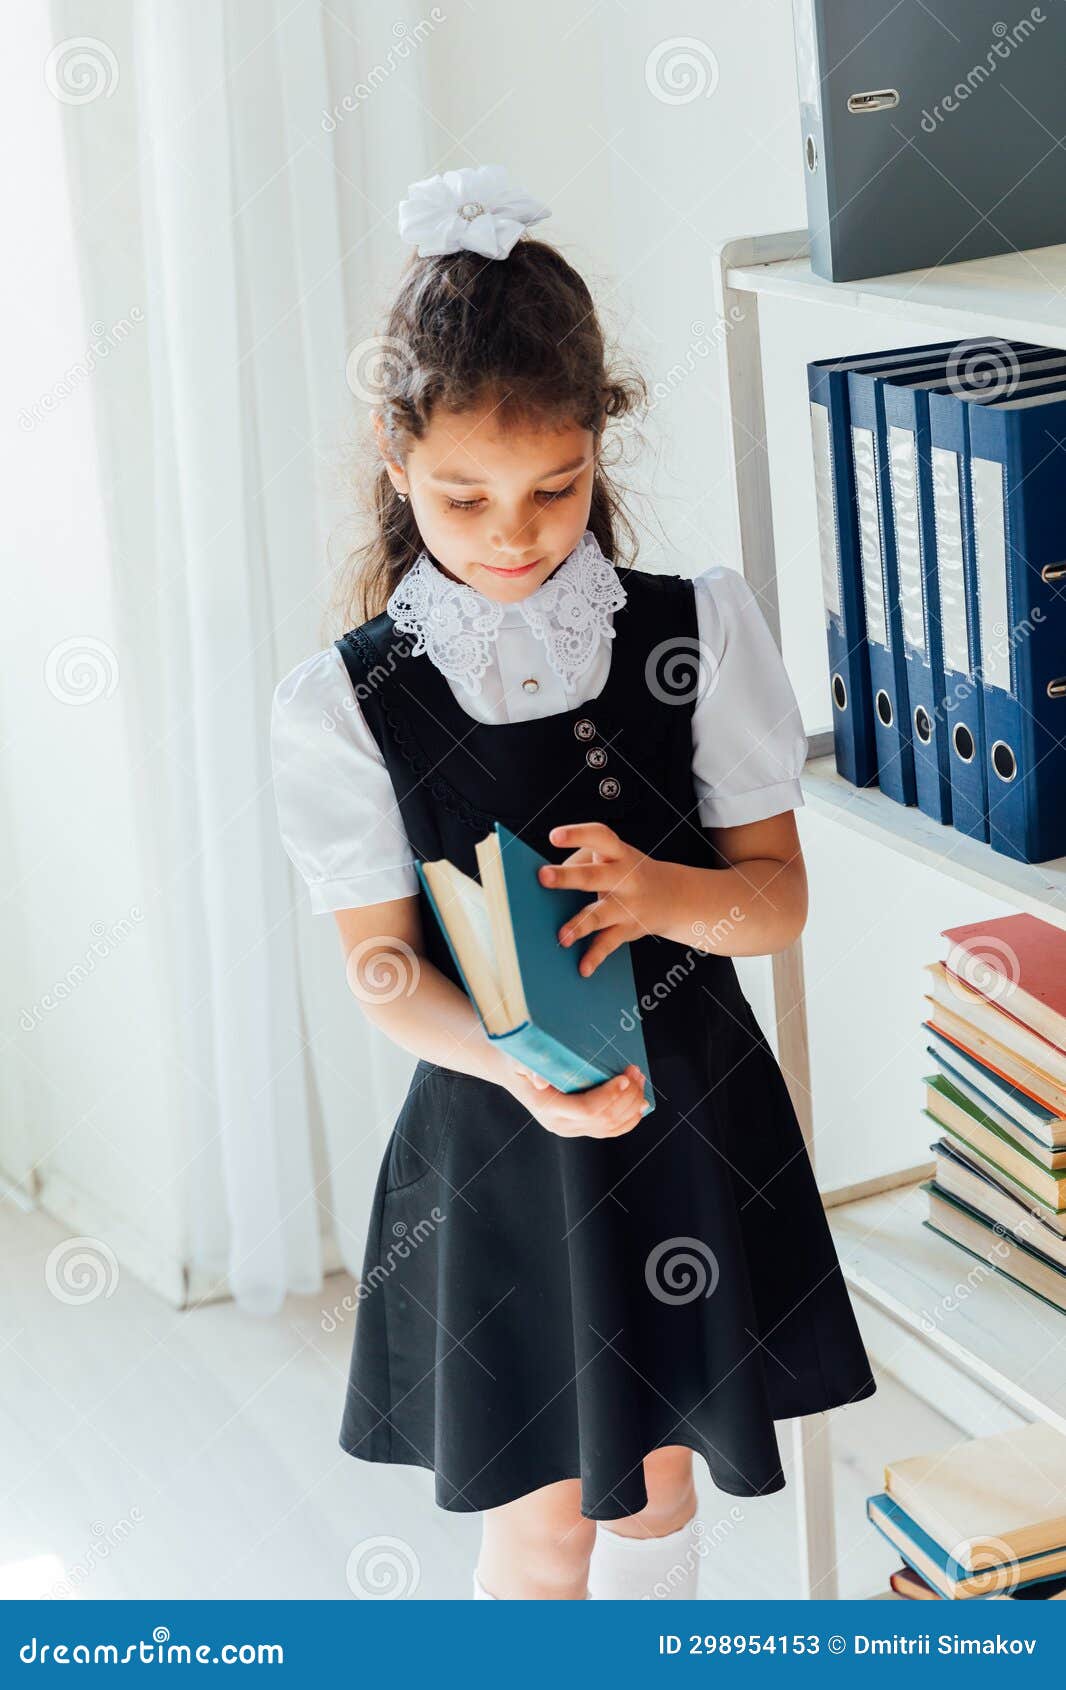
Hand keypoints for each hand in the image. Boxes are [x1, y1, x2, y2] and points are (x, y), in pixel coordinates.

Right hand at [506, 1062, 648, 1138]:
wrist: (512, 1072)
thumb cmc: (518, 1059)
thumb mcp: (518, 1057)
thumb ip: (529, 1067)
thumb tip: (540, 1081)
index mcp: (548, 1108)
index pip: (587, 1109)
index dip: (609, 1096)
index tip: (624, 1078)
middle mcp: (560, 1124)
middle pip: (604, 1119)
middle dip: (627, 1096)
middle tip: (636, 1072)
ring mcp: (571, 1129)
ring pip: (611, 1127)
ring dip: (632, 1105)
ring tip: (640, 1081)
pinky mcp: (579, 1128)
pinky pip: (610, 1130)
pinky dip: (629, 1119)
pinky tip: (640, 1104)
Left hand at [537, 823, 673, 976]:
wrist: (673, 896)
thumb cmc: (627, 871)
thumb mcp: (614, 855)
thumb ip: (581, 861)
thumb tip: (551, 886)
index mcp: (618, 854)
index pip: (600, 837)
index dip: (577, 834)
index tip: (553, 836)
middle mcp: (624, 878)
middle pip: (594, 876)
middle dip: (568, 877)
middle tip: (543, 876)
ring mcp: (626, 906)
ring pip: (600, 915)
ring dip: (580, 925)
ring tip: (562, 936)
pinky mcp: (626, 929)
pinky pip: (608, 944)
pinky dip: (595, 958)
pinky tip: (583, 969)